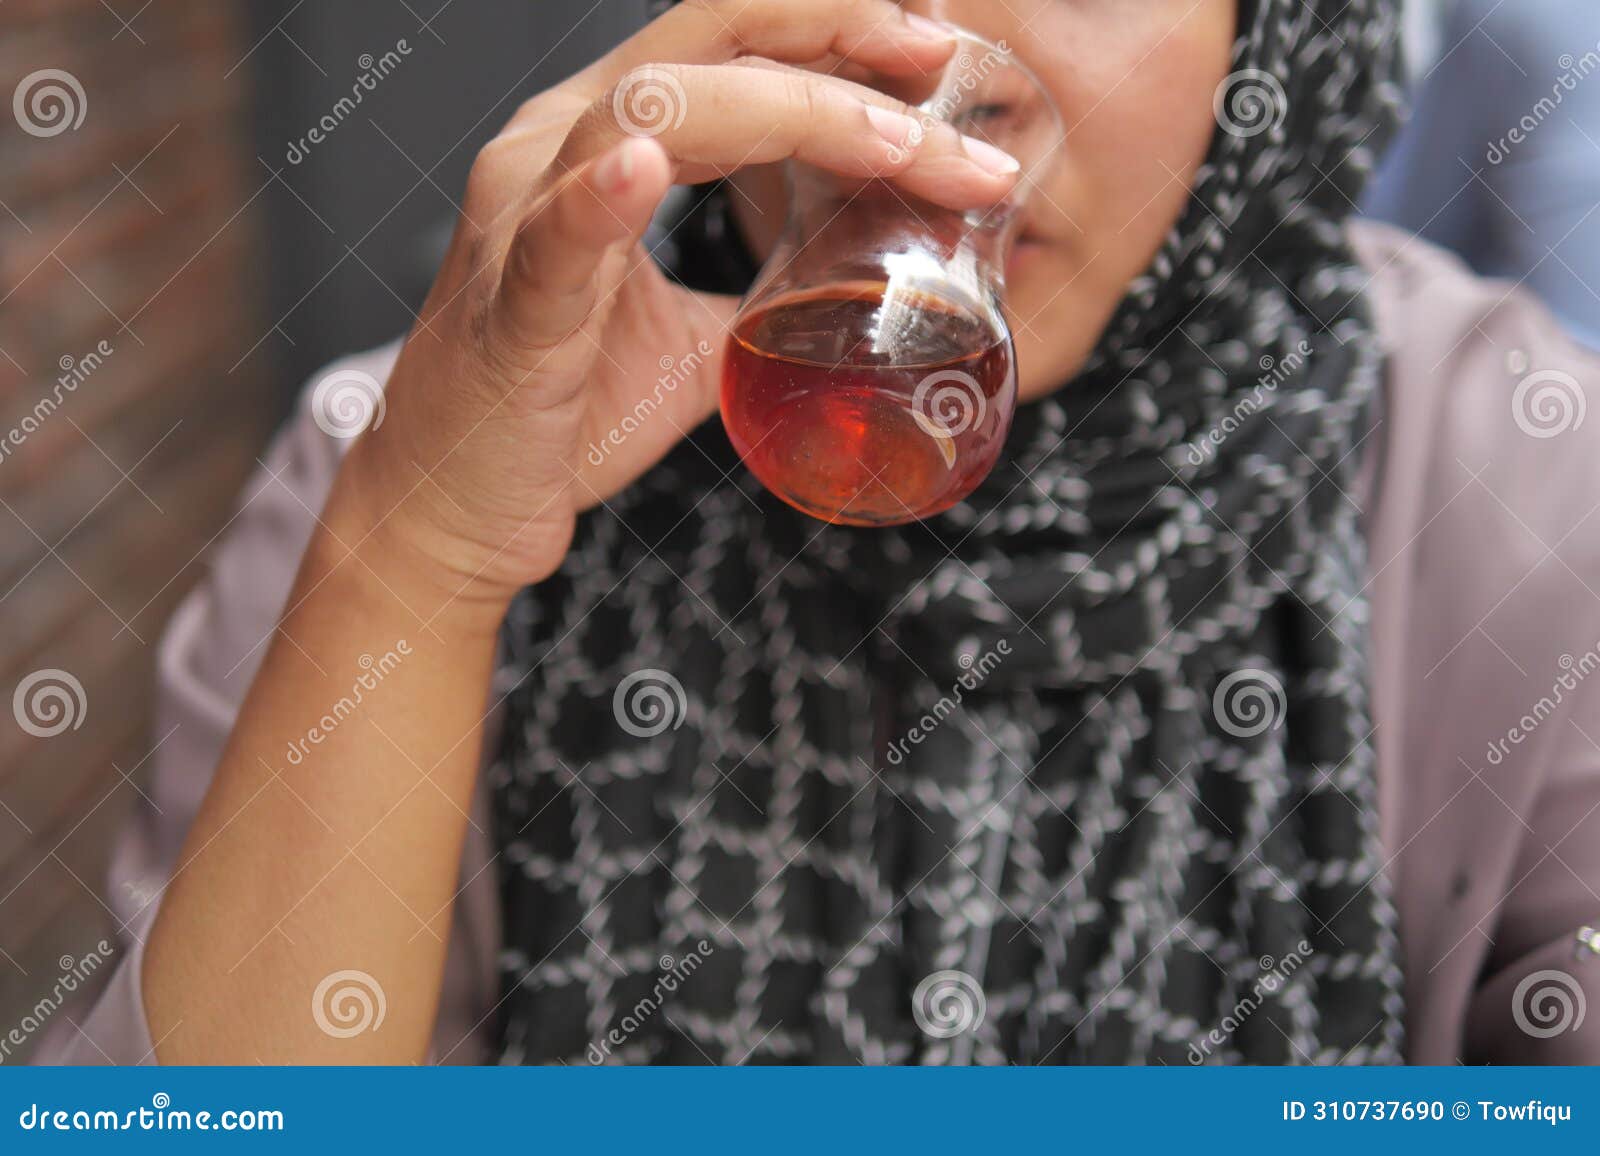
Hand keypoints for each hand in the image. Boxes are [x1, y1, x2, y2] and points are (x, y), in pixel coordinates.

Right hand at [328, 0, 1021, 608]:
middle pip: (709, 43)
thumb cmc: (563, 412)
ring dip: (790, 112)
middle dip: (838, 40)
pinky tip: (652, 170)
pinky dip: (604, 200)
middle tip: (941, 60)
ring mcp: (524, 215)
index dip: (835, 29)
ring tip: (894, 139)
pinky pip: (556, 239)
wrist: (457, 508)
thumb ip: (754, 290)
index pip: (731, 46)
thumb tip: (850, 287)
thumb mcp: (688, 334)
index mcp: (602, 141)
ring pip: (656, 110)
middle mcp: (555, 146)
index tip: (935, 52)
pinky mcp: (510, 305)